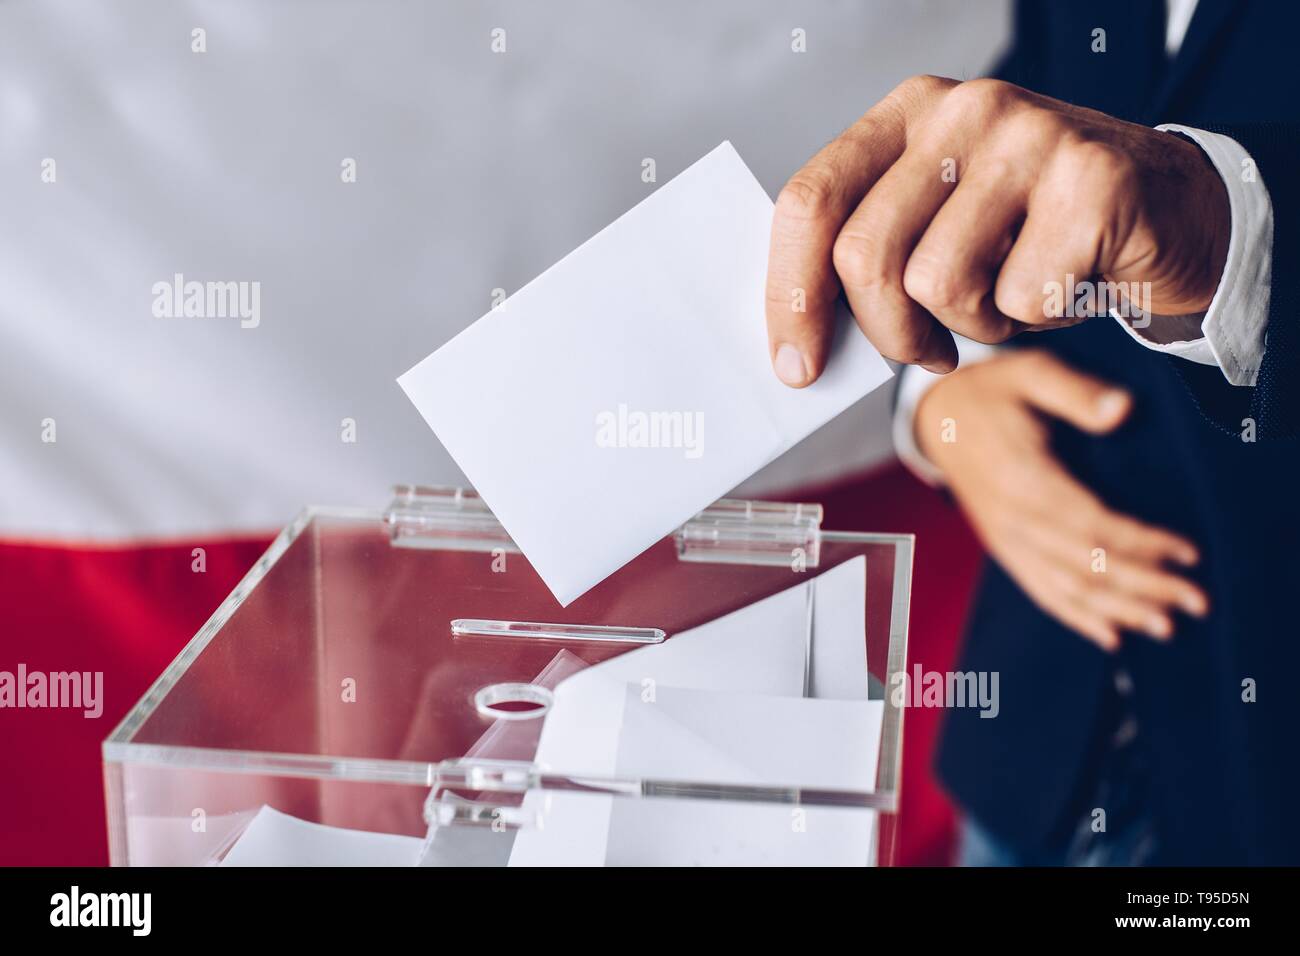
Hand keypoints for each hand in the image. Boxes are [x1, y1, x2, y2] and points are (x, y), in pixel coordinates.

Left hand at [765, 75, 1229, 383]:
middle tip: (924, 352)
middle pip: (866, 254)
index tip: (795, 368)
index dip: (790, 293)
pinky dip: (1034, 322)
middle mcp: (963, 110)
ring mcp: (1029, 138)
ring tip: (1006, 298)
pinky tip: (1061, 286)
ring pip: (938, 284)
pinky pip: (1018, 299)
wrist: (1166, 212)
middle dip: (887, 333)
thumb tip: (798, 343)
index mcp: (906, 114)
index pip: (811, 202)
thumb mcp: (937, 224)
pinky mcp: (1091, 182)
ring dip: (970, 325)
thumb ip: (869, 254)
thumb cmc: (1029, 234)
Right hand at [915, 349, 1208, 650]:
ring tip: (1164, 626)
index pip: (1091, 523)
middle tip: (1196, 601)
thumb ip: (1076, 391)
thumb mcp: (1030, 372)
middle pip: (1086, 565)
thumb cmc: (992, 391)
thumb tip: (1122, 408)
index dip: (1141, 543)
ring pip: (1066, 587)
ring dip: (1118, 611)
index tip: (1187, 552)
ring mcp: (1006, 540)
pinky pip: (1041, 591)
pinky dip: (1077, 617)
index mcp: (1023, 479)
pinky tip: (1111, 636)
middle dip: (1144, 587)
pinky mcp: (1004, 549)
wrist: (939, 416)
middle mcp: (1012, 520)